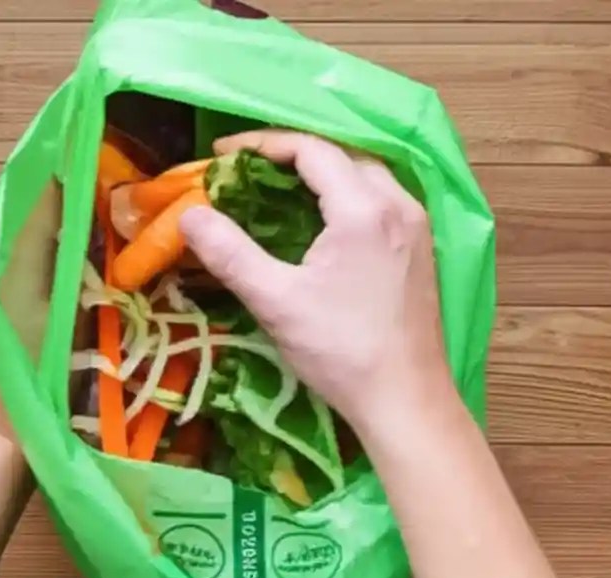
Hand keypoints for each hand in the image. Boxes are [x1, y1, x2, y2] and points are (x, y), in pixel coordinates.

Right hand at [180, 130, 454, 431]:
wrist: (406, 400)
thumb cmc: (341, 352)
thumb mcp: (276, 301)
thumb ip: (230, 253)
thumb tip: (189, 214)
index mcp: (364, 208)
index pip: (311, 149)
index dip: (262, 144)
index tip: (222, 155)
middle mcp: (398, 205)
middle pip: (342, 154)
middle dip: (293, 153)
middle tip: (248, 169)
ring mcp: (416, 227)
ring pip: (366, 175)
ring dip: (323, 172)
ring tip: (280, 187)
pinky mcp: (421, 250)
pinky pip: (382, 200)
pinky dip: (348, 194)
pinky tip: (323, 220)